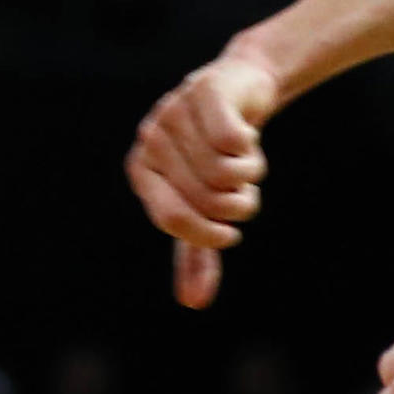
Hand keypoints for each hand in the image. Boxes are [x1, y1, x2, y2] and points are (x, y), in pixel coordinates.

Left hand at [128, 51, 281, 306]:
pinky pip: (234, 142)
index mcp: (142, 171)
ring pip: (224, 172)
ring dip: (248, 176)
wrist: (240, 91)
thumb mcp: (201, 204)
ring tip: (245, 162)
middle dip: (236, 205)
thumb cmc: (214, 156)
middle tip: (243, 194)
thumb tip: (192, 303)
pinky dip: (251, 151)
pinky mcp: (205, 91)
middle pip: (204, 198)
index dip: (207, 235)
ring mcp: (174, 112)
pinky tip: (247, 138)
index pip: (172, 218)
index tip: (230, 235)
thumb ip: (195, 254)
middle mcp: (151, 140)